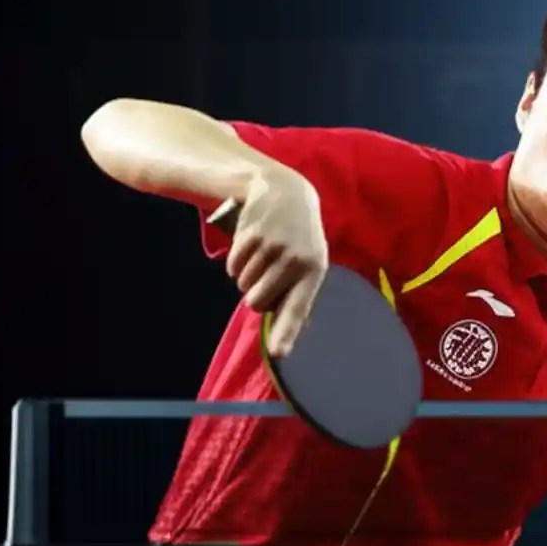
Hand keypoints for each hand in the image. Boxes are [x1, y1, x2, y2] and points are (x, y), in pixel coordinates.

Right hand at [224, 168, 329, 356]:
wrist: (286, 191)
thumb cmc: (300, 237)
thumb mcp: (310, 261)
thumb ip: (299, 294)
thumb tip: (290, 334)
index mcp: (314, 271)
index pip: (297, 309)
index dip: (286, 333)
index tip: (278, 354)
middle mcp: (295, 261)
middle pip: (256, 302)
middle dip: (255, 294)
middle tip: (267, 274)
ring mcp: (272, 247)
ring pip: (242, 284)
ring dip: (246, 276)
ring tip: (263, 255)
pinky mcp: (250, 235)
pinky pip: (232, 267)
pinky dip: (236, 262)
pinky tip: (250, 245)